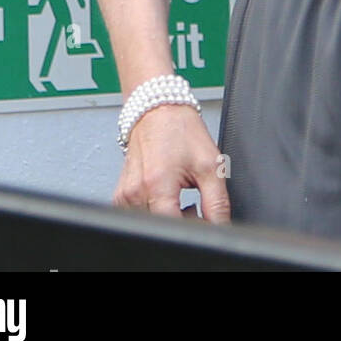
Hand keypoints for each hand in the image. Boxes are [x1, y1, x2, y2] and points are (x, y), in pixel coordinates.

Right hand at [112, 103, 230, 222]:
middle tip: (194, 205)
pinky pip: (138, 215)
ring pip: (150, 224)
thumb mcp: (210, 165)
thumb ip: (217, 202)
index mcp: (157, 184)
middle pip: (161, 229)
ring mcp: (124, 196)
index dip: (194, 228)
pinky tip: (165, 197)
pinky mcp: (119, 196)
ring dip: (168, 218)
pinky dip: (155, 211)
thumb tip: (221, 227)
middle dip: (182, 224)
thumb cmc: (182, 132)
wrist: (159, 110)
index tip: (204, 218)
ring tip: (179, 197)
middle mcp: (135, 193)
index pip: (174, 229)